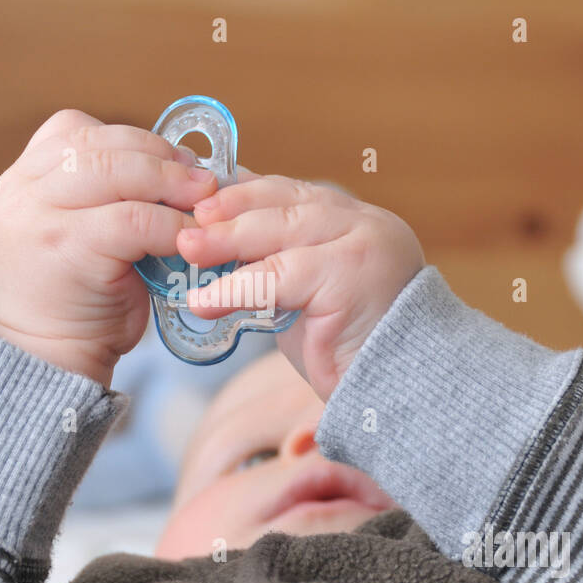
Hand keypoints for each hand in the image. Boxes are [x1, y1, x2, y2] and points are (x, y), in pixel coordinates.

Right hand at [0, 109, 216, 386]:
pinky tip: (189, 237)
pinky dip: (170, 223)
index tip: (171, 160)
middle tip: (201, 179)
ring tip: (203, 201)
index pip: (75, 130)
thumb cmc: (81, 293)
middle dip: (158, 157)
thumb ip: (108, 191)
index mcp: (22, 179)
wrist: (53, 357)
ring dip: (170, 183)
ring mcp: (37, 216)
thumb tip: (183, 162)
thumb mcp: (82, 228)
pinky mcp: (66, 246)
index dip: (131, 138)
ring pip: (117, 172)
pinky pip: (132, 219)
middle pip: (99, 145)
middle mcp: (21, 190)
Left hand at [176, 173, 423, 400]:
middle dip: (227, 210)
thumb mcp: (303, 295)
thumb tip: (208, 243)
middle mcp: (362, 222)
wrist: (401, 391)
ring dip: (227, 240)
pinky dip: (236, 288)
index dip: (238, 193)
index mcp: (351, 219)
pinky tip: (203, 301)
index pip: (286, 190)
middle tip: (181, 220)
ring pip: (281, 229)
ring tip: (187, 250)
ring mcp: (361, 243)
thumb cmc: (349, 349)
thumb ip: (271, 264)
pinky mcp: (351, 275)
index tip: (194, 198)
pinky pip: (280, 276)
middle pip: (282, 202)